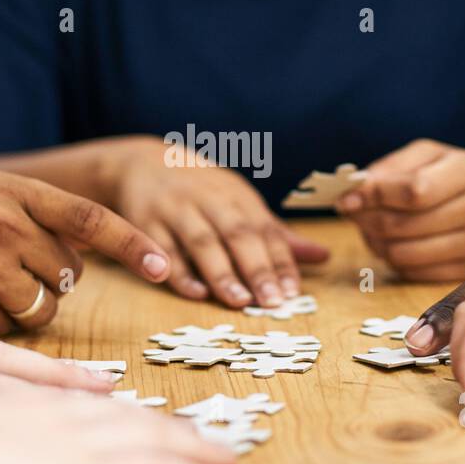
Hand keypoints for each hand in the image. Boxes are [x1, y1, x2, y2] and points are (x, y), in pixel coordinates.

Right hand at [0, 170, 170, 335]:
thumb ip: (40, 212)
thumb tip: (93, 248)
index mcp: (17, 192)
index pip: (91, 220)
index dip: (132, 245)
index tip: (163, 267)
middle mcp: (6, 228)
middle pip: (69, 273)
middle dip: (51, 276)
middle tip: (7, 262)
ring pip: (45, 306)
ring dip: (27, 303)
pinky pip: (9, 329)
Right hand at [0, 388, 237, 463]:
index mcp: (14, 402)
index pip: (80, 405)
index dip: (117, 412)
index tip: (139, 418)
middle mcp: (53, 414)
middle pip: (125, 417)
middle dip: (165, 427)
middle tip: (199, 434)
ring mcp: (75, 443)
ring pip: (149, 439)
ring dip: (189, 447)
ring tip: (218, 453)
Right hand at [113, 140, 328, 308]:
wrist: (141, 163)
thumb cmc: (201, 190)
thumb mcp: (239, 202)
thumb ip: (276, 233)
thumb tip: (322, 256)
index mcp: (237, 196)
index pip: (265, 230)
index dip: (280, 262)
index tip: (294, 292)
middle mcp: (209, 200)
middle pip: (236, 234)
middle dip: (257, 268)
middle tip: (273, 301)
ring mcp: (176, 209)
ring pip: (201, 242)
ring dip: (221, 272)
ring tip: (240, 301)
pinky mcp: (145, 222)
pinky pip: (163, 249)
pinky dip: (179, 272)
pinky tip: (196, 293)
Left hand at [338, 139, 464, 281]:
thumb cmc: (451, 176)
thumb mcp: (427, 156)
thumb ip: (391, 168)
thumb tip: (354, 191)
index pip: (414, 191)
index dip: (374, 196)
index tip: (346, 198)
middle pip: (405, 225)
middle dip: (367, 220)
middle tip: (351, 213)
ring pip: (404, 253)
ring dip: (376, 242)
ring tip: (371, 228)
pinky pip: (413, 272)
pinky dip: (393, 259)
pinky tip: (392, 243)